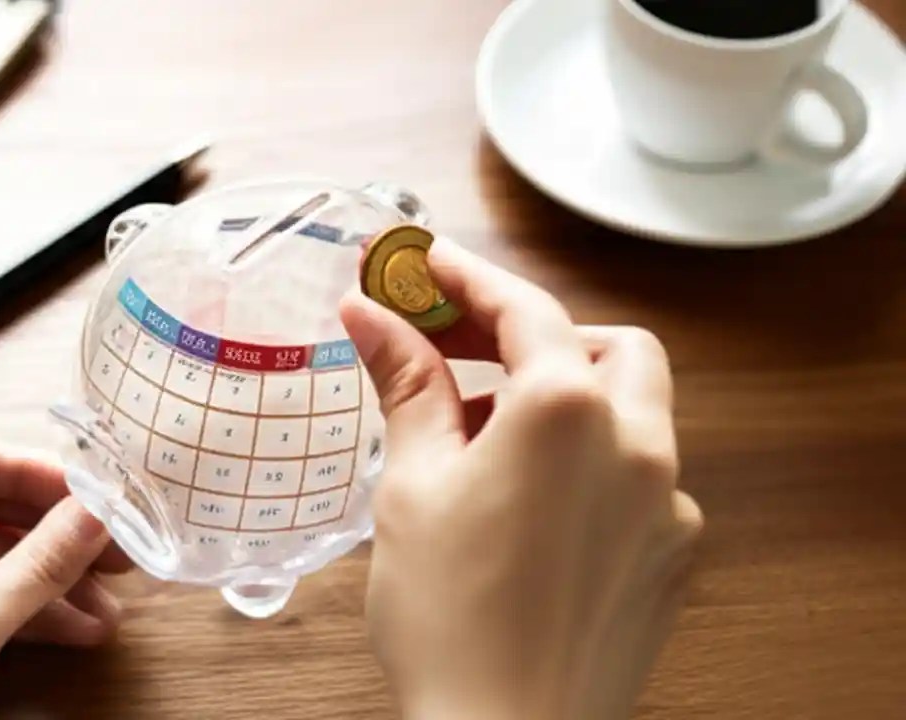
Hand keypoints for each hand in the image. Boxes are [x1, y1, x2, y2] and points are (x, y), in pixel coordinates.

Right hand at [340, 239, 702, 719]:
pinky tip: (532, 506)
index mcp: (567, 412)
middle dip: (540, 338)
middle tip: (466, 356)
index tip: (429, 265)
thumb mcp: (413, 484)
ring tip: (487, 441)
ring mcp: (667, 503)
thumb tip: (372, 316)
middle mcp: (637, 445)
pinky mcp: (672, 554)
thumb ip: (407, 385)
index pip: (523, 308)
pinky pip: (641, 478)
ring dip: (569, 401)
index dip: (468, 277)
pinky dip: (592, 465)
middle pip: (604, 347)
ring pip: (634, 411)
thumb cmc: (449, 620)